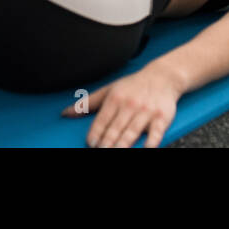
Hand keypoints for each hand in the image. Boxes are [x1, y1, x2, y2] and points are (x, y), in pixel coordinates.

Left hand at [61, 65, 181, 147]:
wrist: (163, 77)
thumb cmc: (133, 85)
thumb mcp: (109, 90)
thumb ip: (87, 103)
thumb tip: (65, 113)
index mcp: (115, 98)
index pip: (102, 120)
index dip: (95, 133)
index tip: (90, 143)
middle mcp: (130, 105)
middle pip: (116, 128)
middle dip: (107, 142)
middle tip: (100, 150)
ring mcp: (146, 112)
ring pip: (132, 132)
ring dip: (122, 145)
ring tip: (114, 152)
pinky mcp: (162, 118)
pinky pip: (155, 133)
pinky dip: (150, 143)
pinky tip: (144, 149)